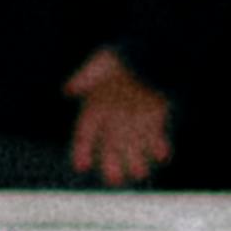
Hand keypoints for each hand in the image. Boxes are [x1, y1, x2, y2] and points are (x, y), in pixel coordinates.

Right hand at [63, 47, 173, 186]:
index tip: (81, 166)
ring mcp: (135, 121)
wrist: (154, 52)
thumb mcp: (103, 62)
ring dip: (136, 161)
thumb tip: (69, 89)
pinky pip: (156, 139)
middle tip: (114, 179)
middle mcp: (114, 119)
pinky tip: (161, 154)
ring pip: (132, 148)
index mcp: (96, 107)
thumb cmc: (126, 56)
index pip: (85, 134)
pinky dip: (159, 147)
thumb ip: (87, 75)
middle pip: (109, 148)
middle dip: (111, 164)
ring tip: (139, 172)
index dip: (82, 150)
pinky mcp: (155, 120)